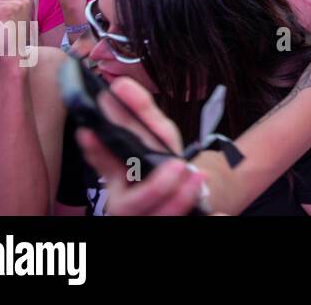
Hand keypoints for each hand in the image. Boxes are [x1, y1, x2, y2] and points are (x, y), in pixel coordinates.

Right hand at [75, 77, 199, 215]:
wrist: (191, 193)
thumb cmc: (163, 163)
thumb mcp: (157, 135)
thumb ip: (142, 111)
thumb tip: (122, 85)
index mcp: (119, 180)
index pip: (104, 167)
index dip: (95, 152)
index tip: (90, 132)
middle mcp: (127, 204)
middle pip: (129, 206)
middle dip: (152, 189)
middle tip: (177, 168)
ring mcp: (150, 217)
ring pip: (157, 219)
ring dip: (178, 202)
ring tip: (198, 180)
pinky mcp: (171, 221)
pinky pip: (184, 224)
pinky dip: (210, 220)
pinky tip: (221, 214)